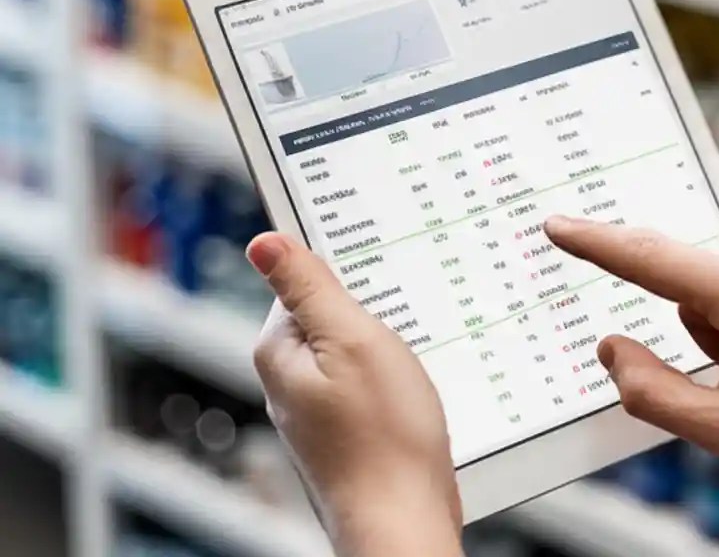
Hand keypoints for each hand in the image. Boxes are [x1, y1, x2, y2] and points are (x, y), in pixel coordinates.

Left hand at [247, 233, 461, 556]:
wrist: (404, 518)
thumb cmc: (383, 438)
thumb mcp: (351, 341)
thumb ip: (310, 288)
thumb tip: (266, 241)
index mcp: (279, 353)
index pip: (301, 283)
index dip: (345, 276)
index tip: (376, 281)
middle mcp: (290, 383)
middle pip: (329, 317)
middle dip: (368, 314)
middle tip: (398, 329)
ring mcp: (318, 412)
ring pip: (352, 353)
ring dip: (384, 349)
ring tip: (406, 366)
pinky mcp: (347, 432)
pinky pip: (368, 385)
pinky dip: (392, 381)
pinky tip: (410, 395)